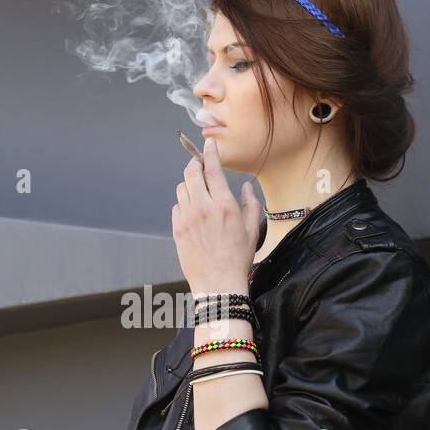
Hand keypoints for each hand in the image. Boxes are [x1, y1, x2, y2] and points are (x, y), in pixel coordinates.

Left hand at [172, 138, 261, 292]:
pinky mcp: (177, 230)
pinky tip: (194, 212)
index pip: (212, 168)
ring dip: (190, 185)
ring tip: (199, 192)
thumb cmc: (238, 259)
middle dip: (194, 164)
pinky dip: (184, 204)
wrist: (219, 284)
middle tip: (200, 165)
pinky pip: (177, 207)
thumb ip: (251, 203)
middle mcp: (203, 208)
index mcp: (223, 205)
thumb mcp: (252, 230)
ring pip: (182, 188)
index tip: (209, 144)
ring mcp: (187, 218)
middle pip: (190, 172)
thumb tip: (247, 186)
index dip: (210, 152)